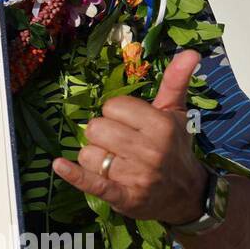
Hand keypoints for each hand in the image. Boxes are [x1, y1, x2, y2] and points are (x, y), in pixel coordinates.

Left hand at [52, 49, 207, 222]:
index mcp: (160, 125)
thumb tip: (190, 51)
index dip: (116, 114)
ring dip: (94, 157)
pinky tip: (59, 165)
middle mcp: (149, 150)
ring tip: (115, 163)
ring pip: (88, 154)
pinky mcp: (123, 197)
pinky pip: (92, 182)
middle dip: (102, 135)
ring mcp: (136, 175)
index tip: (129, 124)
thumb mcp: (176, 113)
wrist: (185, 194)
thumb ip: (176, 81)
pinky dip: (74, 175)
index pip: (112, 106)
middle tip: (120, 144)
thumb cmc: (175, 148)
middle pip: (96, 128)